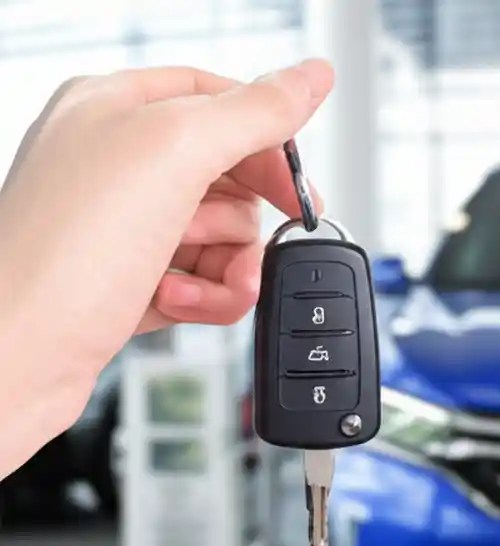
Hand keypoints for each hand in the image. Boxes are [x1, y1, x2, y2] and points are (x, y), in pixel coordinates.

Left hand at [0, 60, 332, 476]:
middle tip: (251, 236)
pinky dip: (206, 296)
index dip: (268, 138)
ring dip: (226, 265)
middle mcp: (115, 161)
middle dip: (246, 215)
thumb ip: (254, 112)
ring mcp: (123, 225)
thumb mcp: (175, 154)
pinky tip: (173, 300)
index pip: (219, 97)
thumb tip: (312, 77)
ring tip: (187, 277)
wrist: (14, 358)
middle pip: (232, 172)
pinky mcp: (132, 281)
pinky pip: (206, 278)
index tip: (296, 180)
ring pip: (226, 233)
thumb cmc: (64, 254)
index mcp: (113, 106)